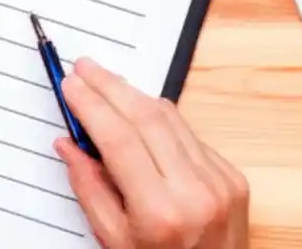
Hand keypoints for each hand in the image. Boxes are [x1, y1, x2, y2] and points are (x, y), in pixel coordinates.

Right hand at [58, 58, 249, 248]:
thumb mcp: (114, 243)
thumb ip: (89, 190)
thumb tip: (68, 143)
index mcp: (160, 213)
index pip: (119, 140)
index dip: (92, 106)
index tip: (71, 85)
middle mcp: (195, 191)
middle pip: (146, 118)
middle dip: (110, 86)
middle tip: (84, 69)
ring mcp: (219, 181)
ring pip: (171, 118)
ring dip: (134, 95)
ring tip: (105, 82)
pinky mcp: (232, 177)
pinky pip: (189, 135)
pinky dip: (160, 119)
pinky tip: (138, 113)